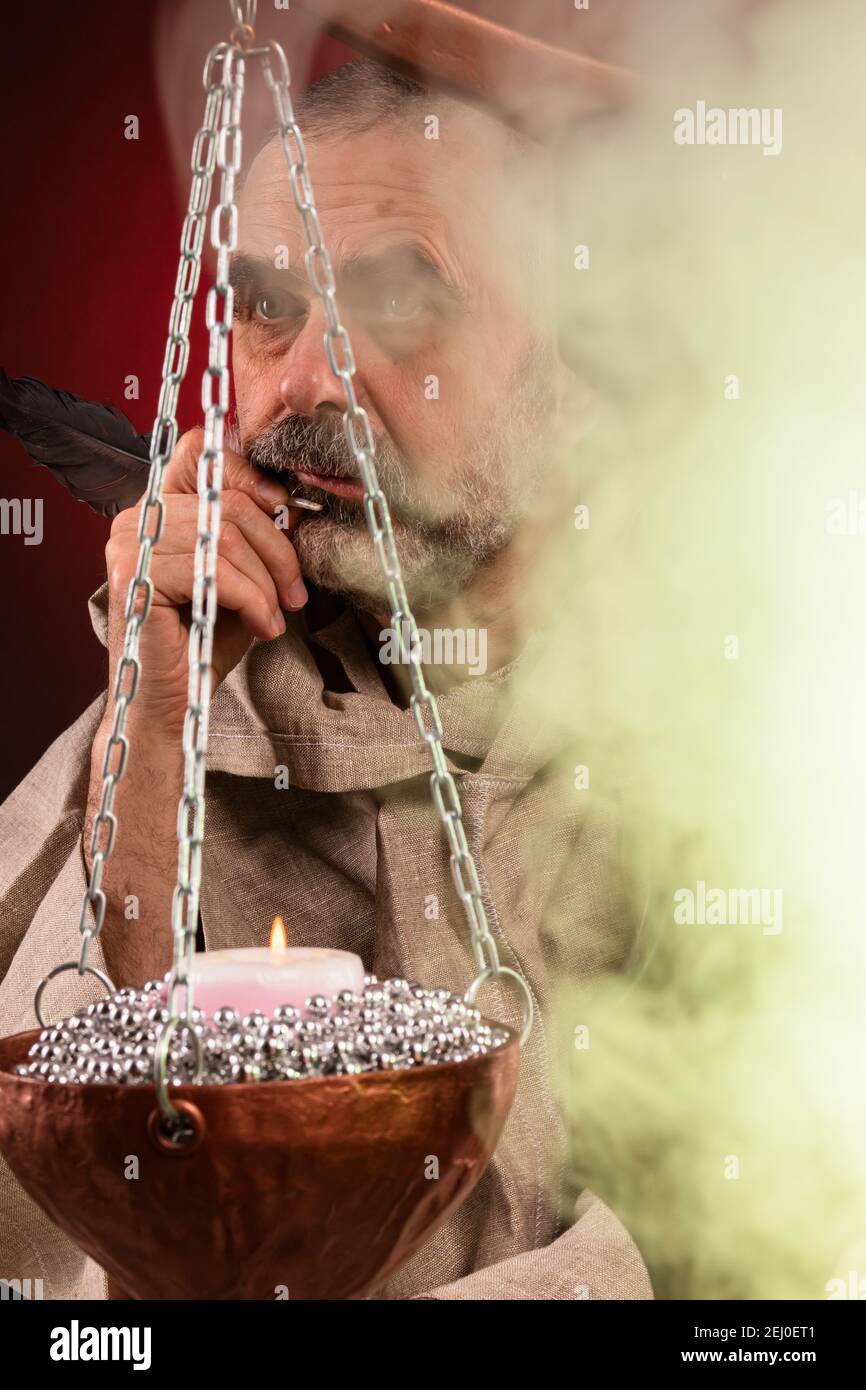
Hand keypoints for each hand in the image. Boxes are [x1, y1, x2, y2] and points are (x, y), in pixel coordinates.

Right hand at [103, 427, 305, 731]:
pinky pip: (214, 571)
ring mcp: (128, 545)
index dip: (253, 476)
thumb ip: (256, 536)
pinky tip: (261, 626)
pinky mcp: (134, 578)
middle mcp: (136, 518)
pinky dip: (252, 600)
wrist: (174, 706)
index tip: (289, 515)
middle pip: (229, 501)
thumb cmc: (207, 642)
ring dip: (266, 583)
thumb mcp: (243, 577)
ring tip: (274, 617)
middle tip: (296, 595)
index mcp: (160, 508)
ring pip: (227, 537)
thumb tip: (296, 505)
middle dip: (278, 551)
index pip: (204, 453)